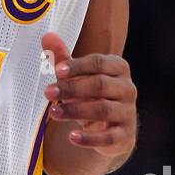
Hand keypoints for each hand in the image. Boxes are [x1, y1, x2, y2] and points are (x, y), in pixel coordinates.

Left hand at [40, 31, 136, 160]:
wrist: (111, 128)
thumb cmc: (92, 94)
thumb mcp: (78, 77)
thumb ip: (63, 58)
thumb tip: (47, 36)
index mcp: (118, 68)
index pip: (99, 63)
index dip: (78, 66)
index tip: (57, 71)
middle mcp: (127, 88)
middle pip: (100, 85)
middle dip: (72, 88)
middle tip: (48, 93)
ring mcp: (128, 112)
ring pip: (103, 110)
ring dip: (76, 111)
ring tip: (53, 112)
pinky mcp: (125, 135)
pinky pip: (108, 137)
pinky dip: (90, 138)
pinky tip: (72, 137)